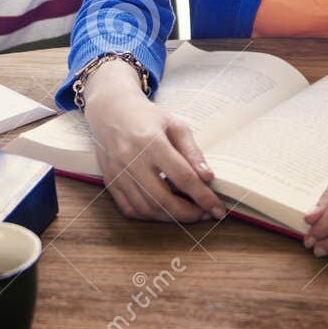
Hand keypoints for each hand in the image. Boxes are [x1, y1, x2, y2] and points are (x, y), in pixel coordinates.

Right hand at [84, 90, 223, 222]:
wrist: (111, 111)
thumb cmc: (148, 117)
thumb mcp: (175, 125)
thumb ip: (192, 152)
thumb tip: (207, 178)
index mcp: (151, 142)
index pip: (182, 177)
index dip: (203, 196)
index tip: (218, 209)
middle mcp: (132, 160)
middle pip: (162, 199)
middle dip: (187, 213)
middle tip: (203, 214)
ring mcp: (118, 173)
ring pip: (146, 208)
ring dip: (169, 218)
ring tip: (186, 214)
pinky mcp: (109, 181)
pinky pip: (129, 209)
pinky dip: (149, 216)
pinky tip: (163, 211)